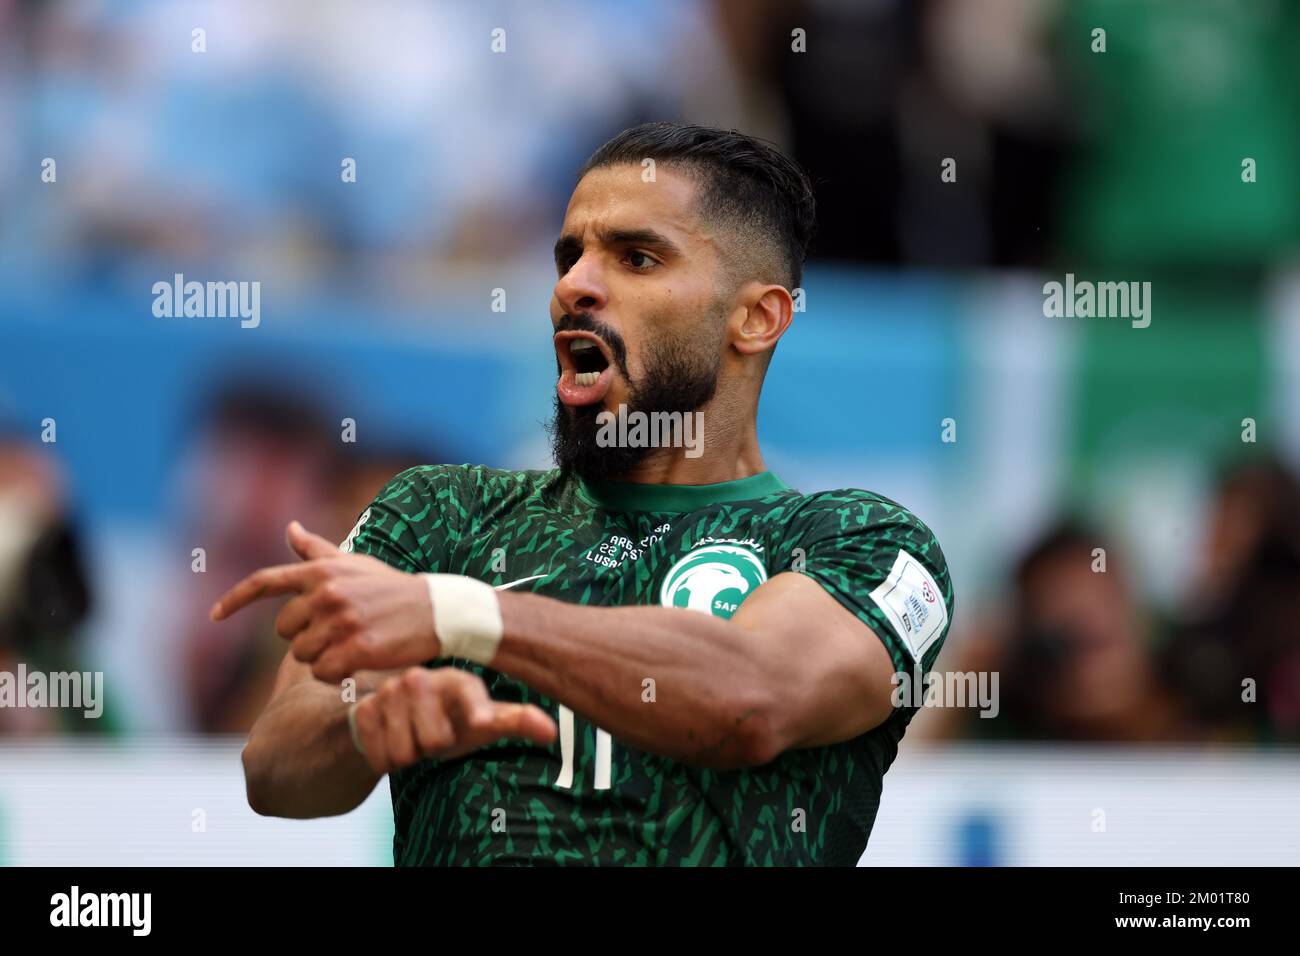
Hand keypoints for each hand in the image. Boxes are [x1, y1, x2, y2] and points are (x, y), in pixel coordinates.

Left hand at [210, 521, 437, 681]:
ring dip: (323, 657)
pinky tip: (359, 661)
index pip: (265, 582)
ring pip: (302, 655)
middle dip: (306, 637)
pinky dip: (336, 674)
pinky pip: (322, 672)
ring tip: (354, 643)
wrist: (438, 611)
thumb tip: (290, 528)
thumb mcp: (356, 565)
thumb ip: (318, 552)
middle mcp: (326, 593)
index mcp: (322, 571)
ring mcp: (340, 622)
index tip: (213, 616)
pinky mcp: (355, 649)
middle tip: (340, 631)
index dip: (234, 600)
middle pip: (284, 632)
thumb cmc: (393, 589)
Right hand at [351, 666, 557, 773]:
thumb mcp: (483, 721)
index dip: (476, 710)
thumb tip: (551, 731)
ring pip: (404, 753)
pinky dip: (385, 758)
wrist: (396, 715)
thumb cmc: (451, 717)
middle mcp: (421, 680)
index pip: (468, 695)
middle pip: (434, 742)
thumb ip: (517, 721)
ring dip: (409, 754)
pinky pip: (379, 757)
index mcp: (457, 681)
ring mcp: (388, 693)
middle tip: (432, 733)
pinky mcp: (361, 711)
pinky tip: (390, 739)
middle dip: (434, 747)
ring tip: (412, 735)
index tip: (482, 721)